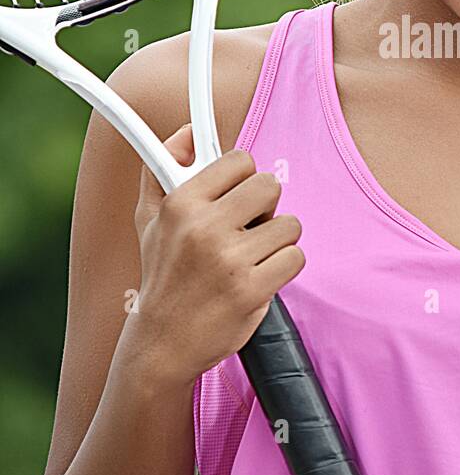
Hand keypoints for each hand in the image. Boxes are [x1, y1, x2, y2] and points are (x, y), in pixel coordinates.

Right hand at [126, 125, 304, 384]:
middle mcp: (204, 227)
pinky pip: (295, 257)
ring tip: (252, 257)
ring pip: (288, 224)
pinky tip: (261, 277)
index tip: (237, 194)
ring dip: (277, 241)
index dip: (244, 177)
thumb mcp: (149, 219)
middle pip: (270, 186)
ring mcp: (229, 259)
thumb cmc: (162, 276)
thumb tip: (188, 131)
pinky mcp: (252, 289)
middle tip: (250, 227)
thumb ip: (163, 168)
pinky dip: (284, 268)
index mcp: (180, 203)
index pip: (239, 160)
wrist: (162, 344)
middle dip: (266, 207)